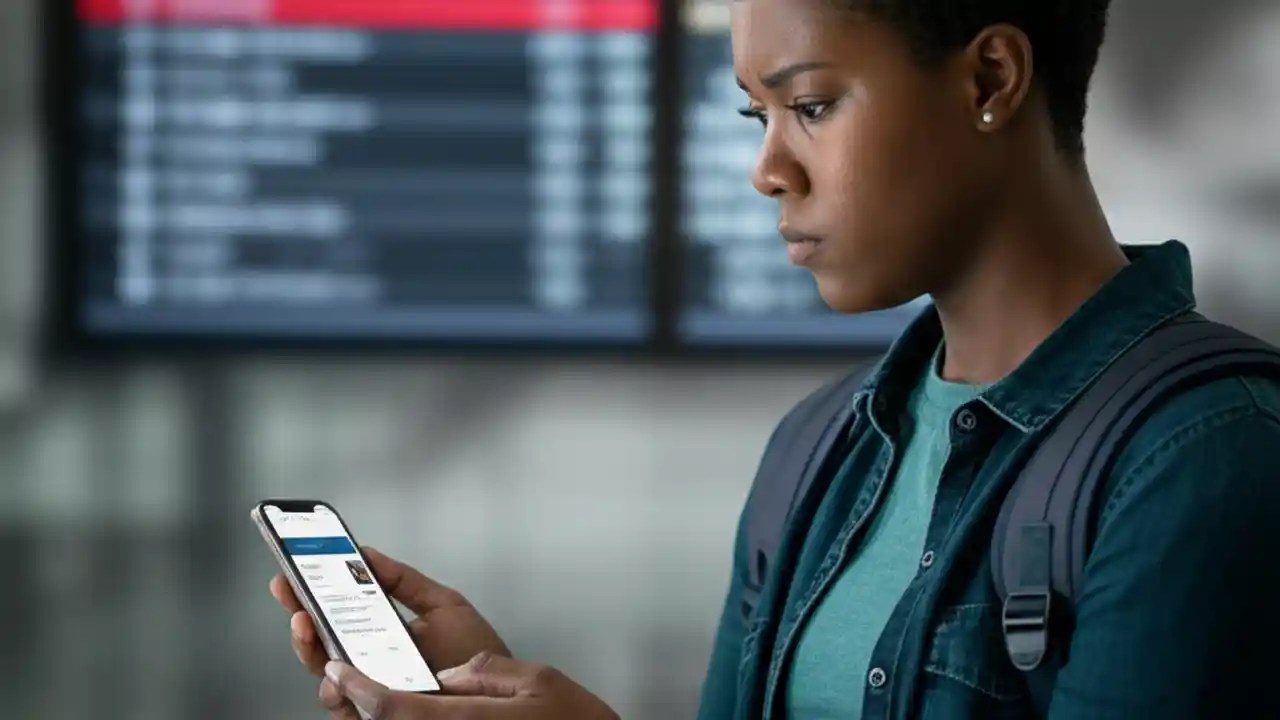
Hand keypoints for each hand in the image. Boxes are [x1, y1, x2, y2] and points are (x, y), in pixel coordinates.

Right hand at [269, 547, 510, 716]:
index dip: (310, 592)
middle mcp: (370, 663)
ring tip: (309, 624)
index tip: (294, 567)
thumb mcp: (443, 605)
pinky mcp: (377, 713)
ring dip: (309, 648)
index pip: (336, 614)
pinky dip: (335, 687)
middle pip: (320, 643)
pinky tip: (336, 667)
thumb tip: (366, 553)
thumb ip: (404, 581)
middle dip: (299, 614)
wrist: (501, 690)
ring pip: (324, 675)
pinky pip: (345, 706)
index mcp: (380, 635)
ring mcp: (371, 689)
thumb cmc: (475, 653)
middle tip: (290, 591)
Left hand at [320, 652, 619, 719]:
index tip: (337, 667)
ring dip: (373, 711)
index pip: (393, 708)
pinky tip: (395, 700)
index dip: (357, 688)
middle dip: (354, 699)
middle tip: (336, 670)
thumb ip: (485, 671)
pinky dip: (401, 716)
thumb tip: (449, 673)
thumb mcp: (537, 680)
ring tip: (357, 682)